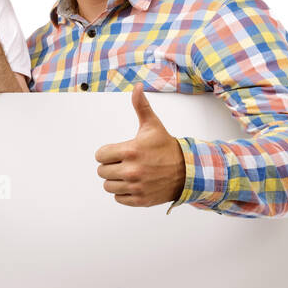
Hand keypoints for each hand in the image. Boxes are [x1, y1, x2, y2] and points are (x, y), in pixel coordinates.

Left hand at [94, 86, 185, 206]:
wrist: (188, 171)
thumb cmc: (167, 148)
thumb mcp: (153, 125)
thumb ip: (141, 106)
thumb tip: (137, 87)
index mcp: (130, 151)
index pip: (100, 155)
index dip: (107, 152)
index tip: (118, 152)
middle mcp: (131, 170)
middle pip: (102, 171)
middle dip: (110, 166)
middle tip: (124, 162)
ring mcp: (136, 186)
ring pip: (108, 186)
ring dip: (115, 180)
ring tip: (129, 173)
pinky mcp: (140, 200)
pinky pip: (118, 198)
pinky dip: (123, 193)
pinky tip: (134, 184)